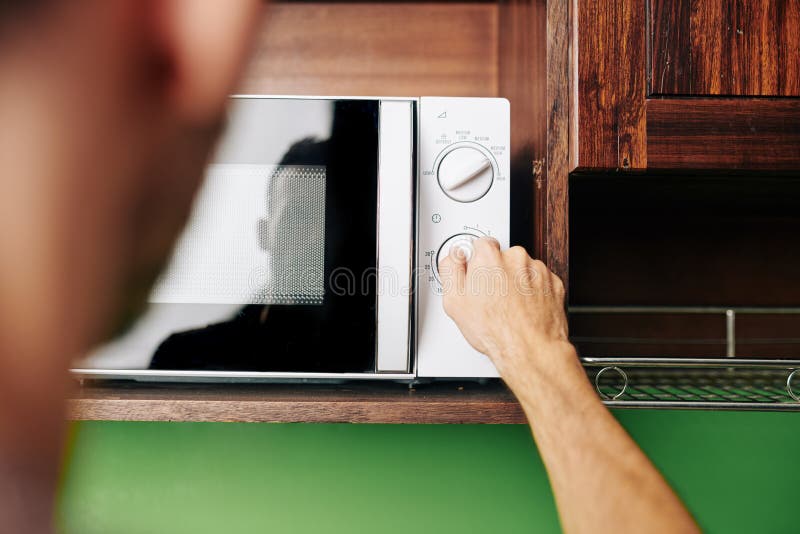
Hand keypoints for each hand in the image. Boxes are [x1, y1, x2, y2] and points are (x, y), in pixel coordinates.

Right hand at [438, 238, 571, 376]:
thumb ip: (451, 270)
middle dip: (497, 273)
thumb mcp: (455, 301)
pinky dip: (534, 291)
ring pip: (522, 269)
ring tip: (510, 306)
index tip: (477, 277)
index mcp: (489, 256)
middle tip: (492, 297)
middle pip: (503, 257)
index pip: (480, 244)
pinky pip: (540, 281)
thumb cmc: (495, 329)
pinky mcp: (553, 282)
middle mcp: (515, 257)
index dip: (477, 263)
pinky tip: (525, 308)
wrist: (529, 349)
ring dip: (517, 282)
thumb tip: (454, 257)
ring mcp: (537, 269)